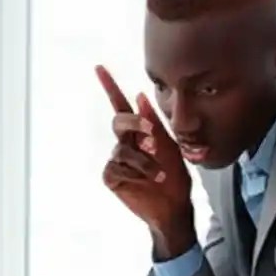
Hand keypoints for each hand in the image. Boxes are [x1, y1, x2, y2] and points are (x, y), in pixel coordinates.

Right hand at [96, 65, 195, 253]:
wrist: (174, 207)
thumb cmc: (175, 177)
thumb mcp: (171, 146)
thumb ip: (155, 123)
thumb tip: (141, 95)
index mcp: (139, 133)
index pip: (122, 106)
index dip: (110, 87)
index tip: (100, 68)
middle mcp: (125, 143)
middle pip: (118, 120)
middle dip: (134, 123)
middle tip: (152, 134)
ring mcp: (117, 160)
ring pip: (123, 149)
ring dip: (144, 161)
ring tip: (158, 174)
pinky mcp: (112, 177)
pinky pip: (118, 167)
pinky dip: (136, 173)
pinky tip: (147, 182)